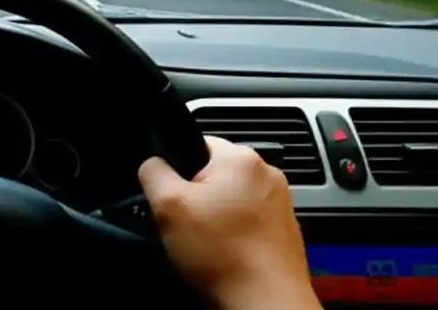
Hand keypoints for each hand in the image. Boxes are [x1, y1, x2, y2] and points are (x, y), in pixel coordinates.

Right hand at [138, 136, 319, 309]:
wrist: (266, 302)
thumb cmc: (224, 256)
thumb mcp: (168, 206)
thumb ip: (153, 173)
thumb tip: (152, 163)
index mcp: (240, 157)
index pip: (197, 144)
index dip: (176, 172)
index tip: (174, 200)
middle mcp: (267, 174)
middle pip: (215, 175)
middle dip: (198, 199)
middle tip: (189, 227)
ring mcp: (281, 203)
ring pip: (232, 201)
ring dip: (218, 219)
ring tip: (211, 246)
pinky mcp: (285, 230)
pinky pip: (250, 224)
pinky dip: (237, 236)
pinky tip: (228, 256)